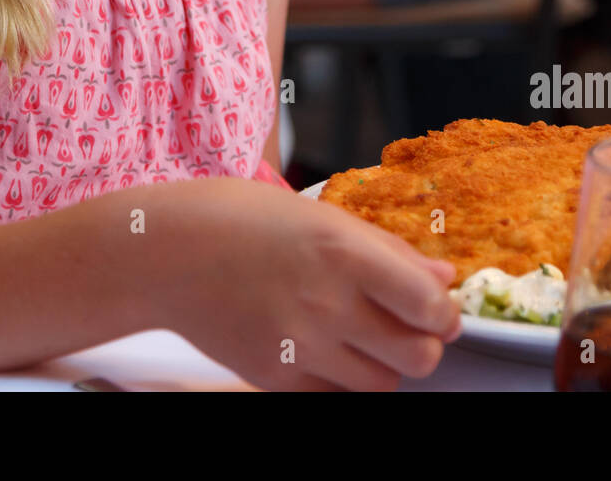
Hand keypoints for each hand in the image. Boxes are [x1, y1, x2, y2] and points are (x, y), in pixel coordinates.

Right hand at [154, 178, 460, 390]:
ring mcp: (301, 347)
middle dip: (423, 341)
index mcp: (344, 252)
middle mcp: (328, 304)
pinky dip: (340, 376)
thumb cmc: (240, 219)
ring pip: (383, 384)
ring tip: (358, 331)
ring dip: (384, 362)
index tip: (438, 306)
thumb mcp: (320, 214)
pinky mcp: (276, 379)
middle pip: (419, 356)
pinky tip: (321, 343)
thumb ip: (387, 249)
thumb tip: (441, 278)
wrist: (166, 254)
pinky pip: (335, 395)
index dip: (444, 310)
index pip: (430, 305)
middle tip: (407, 323)